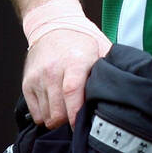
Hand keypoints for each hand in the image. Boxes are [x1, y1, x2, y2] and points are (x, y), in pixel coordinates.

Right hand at [21, 0, 112, 129]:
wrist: (53, 26)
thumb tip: (125, 91)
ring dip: (57, 119)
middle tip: (79, 121)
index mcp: (75, 61)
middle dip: (68, 121)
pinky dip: (45, 116)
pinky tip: (56, 108)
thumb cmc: (82, 42)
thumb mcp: (100, 50)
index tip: (81, 126)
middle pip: (57, 110)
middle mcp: (53, 70)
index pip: (72, 92)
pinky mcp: (27, 84)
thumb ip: (109, 71)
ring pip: (46, 115)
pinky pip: (35, 113)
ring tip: (68, 112)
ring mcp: (38, 78)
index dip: (76, 114)